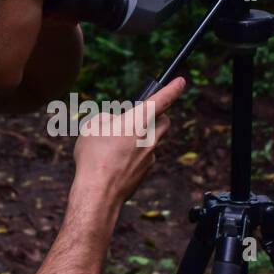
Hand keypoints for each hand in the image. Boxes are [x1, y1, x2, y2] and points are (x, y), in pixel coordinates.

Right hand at [72, 76, 186, 208]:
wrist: (99, 192)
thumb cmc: (94, 157)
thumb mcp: (92, 127)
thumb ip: (106, 118)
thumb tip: (113, 122)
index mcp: (139, 120)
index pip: (163, 99)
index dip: (173, 88)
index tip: (181, 81)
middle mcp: (150, 137)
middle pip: (164, 121)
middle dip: (157, 115)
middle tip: (139, 116)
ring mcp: (150, 155)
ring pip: (153, 140)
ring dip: (142, 136)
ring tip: (117, 142)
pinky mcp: (146, 171)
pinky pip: (144, 156)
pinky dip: (134, 154)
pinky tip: (115, 161)